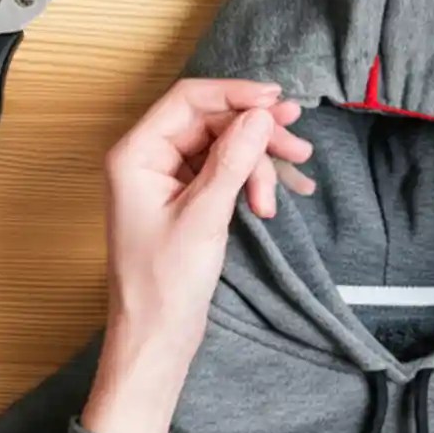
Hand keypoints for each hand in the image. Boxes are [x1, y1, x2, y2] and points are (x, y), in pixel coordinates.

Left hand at [83, 79, 312, 432]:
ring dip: (258, 163)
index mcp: (136, 155)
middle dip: (256, 133)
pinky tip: (274, 200)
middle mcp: (148, 159)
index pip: (189, 100)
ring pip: (224, 147)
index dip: (236, 95)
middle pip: (212, 122)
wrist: (156, 338)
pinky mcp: (186, 199)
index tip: (278, 103)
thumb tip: (260, 116)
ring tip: (292, 183)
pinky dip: (250, 182)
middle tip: (297, 148)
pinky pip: (224, 172)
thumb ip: (232, 161)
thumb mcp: (204, 217)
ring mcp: (167, 179)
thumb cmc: (164, 284)